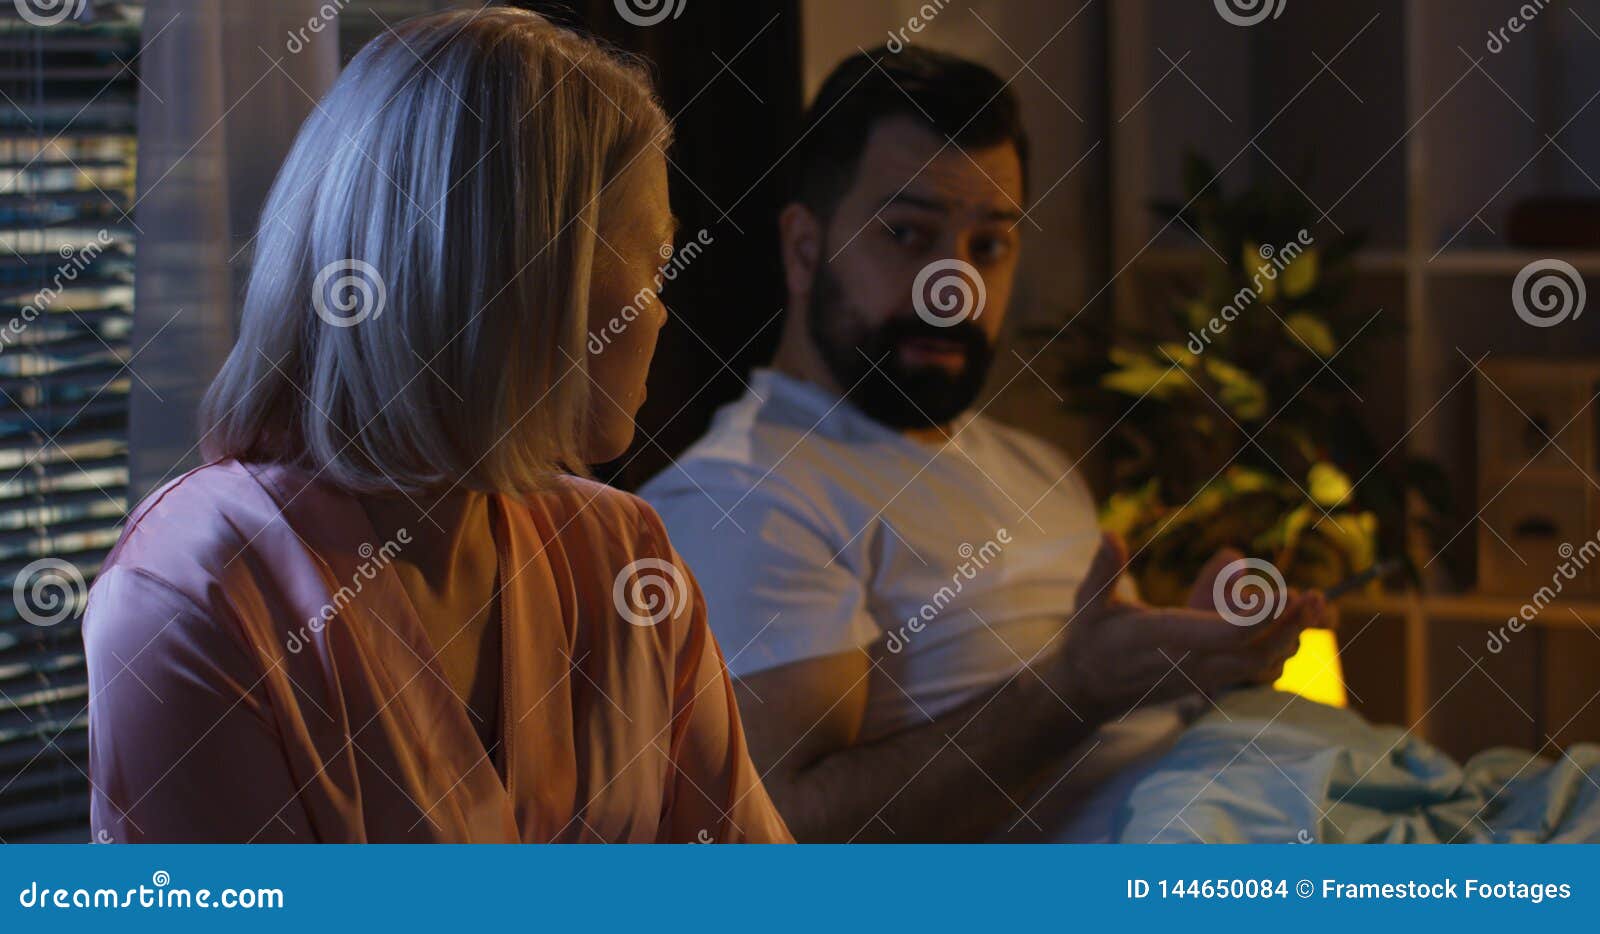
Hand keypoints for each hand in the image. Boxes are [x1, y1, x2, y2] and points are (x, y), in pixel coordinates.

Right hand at [1046, 533, 1312, 719]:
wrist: (1088, 689)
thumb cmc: (1089, 639)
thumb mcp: (1087, 601)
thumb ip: (1103, 570)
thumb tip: (1109, 534)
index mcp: (1159, 640)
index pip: (1220, 635)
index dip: (1258, 618)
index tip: (1285, 594)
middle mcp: (1187, 664)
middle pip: (1253, 654)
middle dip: (1289, 626)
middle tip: (1315, 595)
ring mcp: (1200, 678)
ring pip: (1260, 666)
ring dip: (1290, 636)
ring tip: (1311, 603)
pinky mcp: (1209, 682)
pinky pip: (1254, 670)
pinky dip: (1279, 648)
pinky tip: (1290, 621)